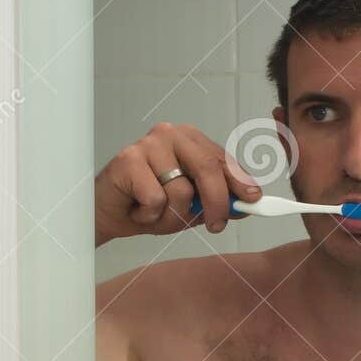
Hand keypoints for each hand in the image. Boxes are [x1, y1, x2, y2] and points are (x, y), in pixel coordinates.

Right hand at [94, 122, 262, 244]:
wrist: (107, 214)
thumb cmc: (147, 206)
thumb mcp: (190, 206)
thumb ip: (217, 200)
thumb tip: (250, 203)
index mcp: (188, 139)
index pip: (221, 158)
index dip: (240, 180)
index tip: (254, 200)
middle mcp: (170, 134)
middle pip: (207, 168)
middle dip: (217, 203)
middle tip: (217, 226)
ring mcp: (148, 144)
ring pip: (181, 190)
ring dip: (171, 216)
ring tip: (154, 215)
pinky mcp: (128, 160)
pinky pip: (156, 199)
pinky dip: (149, 216)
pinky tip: (136, 210)